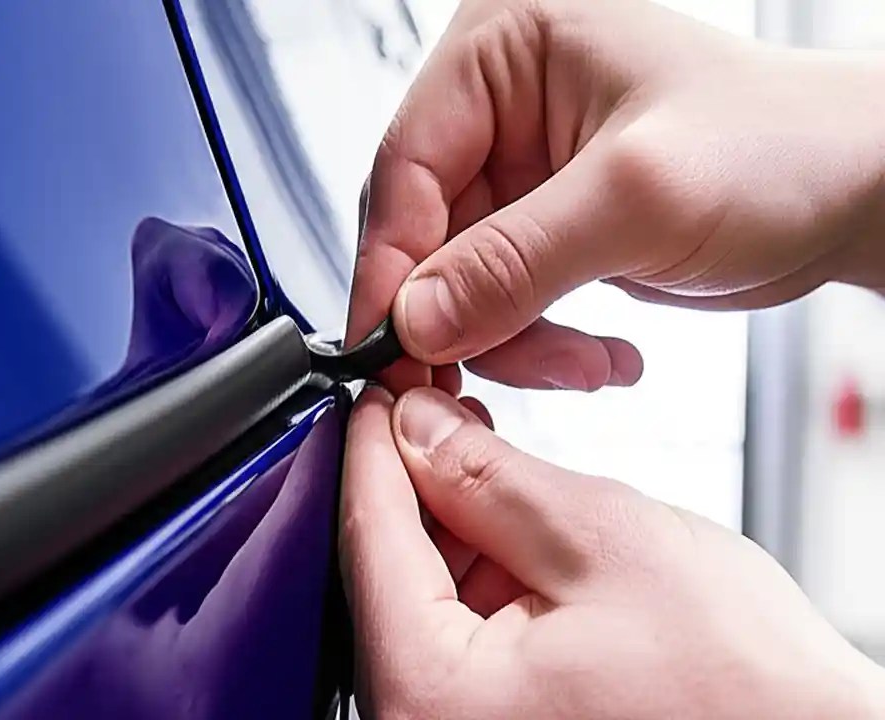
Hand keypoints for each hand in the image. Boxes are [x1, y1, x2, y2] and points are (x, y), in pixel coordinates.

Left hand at [341, 387, 884, 718]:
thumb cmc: (746, 693)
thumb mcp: (606, 544)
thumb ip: (490, 479)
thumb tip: (419, 428)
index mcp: (433, 696)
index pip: (370, 537)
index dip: (374, 444)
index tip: (382, 389)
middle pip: (387, 571)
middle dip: (415, 480)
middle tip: (440, 409)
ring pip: (421, 600)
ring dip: (449, 523)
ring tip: (484, 459)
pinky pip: (458, 641)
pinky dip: (477, 575)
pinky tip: (509, 527)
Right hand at [346, 0, 884, 394]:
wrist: (857, 192)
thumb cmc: (780, 145)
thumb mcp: (637, 196)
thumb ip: (513, 260)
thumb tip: (415, 319)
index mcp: (503, 48)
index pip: (406, 164)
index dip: (393, 265)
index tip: (391, 346)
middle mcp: (500, 103)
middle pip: (424, 232)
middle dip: (461, 316)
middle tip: (479, 379)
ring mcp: (521, 168)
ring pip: (456, 281)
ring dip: (507, 341)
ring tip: (581, 365)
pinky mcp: (543, 224)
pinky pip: (497, 302)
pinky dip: (534, 344)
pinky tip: (596, 356)